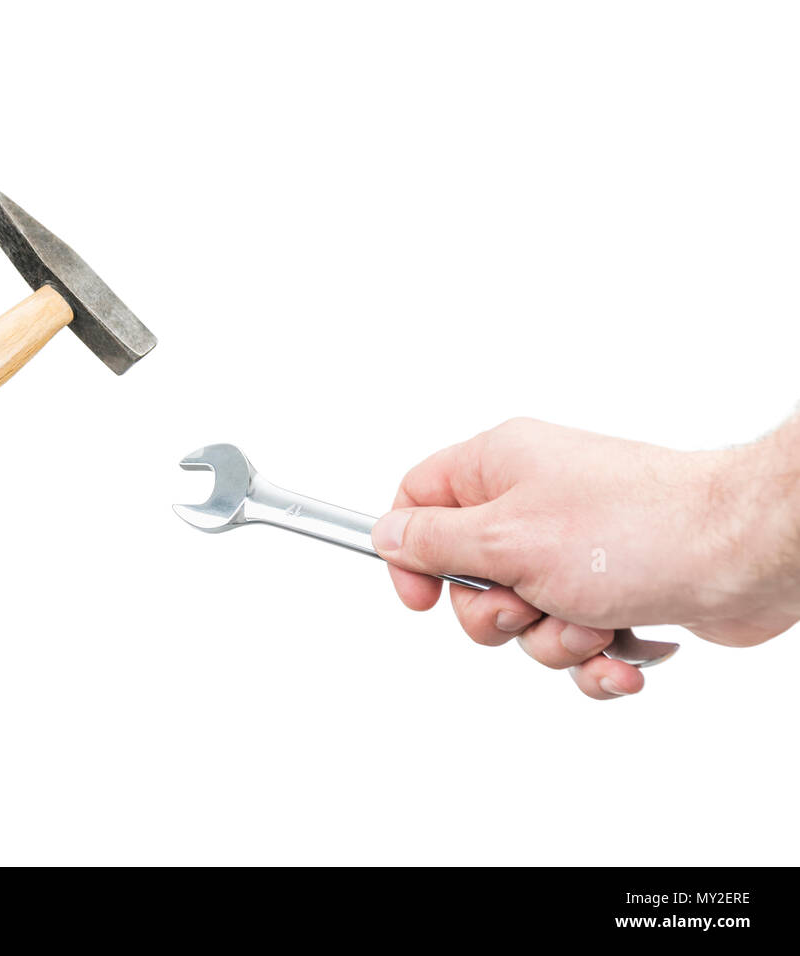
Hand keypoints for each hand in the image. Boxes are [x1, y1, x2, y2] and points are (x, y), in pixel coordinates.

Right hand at [370, 417, 799, 698]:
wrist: (743, 555)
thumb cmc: (634, 530)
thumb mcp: (506, 540)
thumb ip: (434, 542)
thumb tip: (386, 533)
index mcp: (499, 467)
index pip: (419, 501)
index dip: (410, 554)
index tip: (422, 598)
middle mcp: (534, 502)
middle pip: (468, 576)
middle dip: (498, 614)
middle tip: (529, 604)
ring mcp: (574, 548)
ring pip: (522, 618)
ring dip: (553, 640)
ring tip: (594, 624)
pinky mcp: (613, 589)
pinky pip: (573, 639)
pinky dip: (594, 659)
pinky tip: (621, 657)